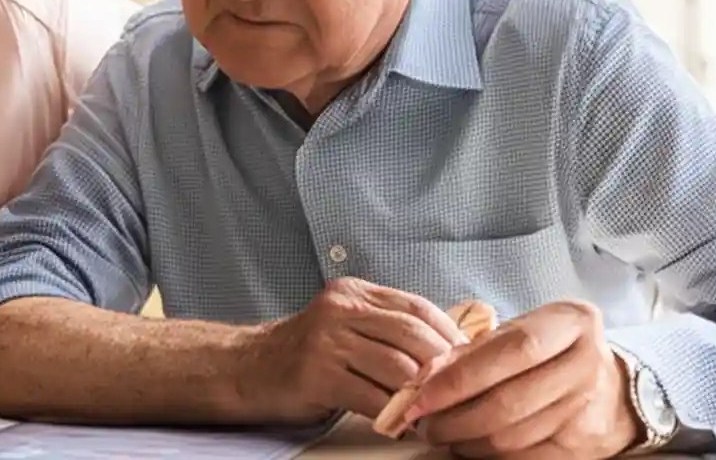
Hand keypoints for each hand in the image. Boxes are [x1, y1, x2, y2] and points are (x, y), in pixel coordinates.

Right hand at [248, 278, 467, 421]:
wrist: (248, 368)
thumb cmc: (305, 352)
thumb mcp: (345, 325)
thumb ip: (385, 329)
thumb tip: (446, 349)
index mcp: (353, 293)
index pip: (417, 308)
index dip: (449, 335)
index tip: (467, 360)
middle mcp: (340, 310)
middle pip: (412, 335)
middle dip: (442, 367)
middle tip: (456, 391)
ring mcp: (326, 341)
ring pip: (397, 368)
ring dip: (420, 396)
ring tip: (431, 411)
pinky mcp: (316, 374)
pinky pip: (371, 398)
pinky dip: (393, 415)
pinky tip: (400, 423)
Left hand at [409, 300, 641, 458]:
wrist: (612, 387)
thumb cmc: (551, 351)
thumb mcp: (521, 331)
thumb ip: (475, 349)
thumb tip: (426, 376)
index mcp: (571, 323)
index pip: (510, 351)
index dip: (459, 376)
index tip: (421, 393)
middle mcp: (585, 365)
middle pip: (507, 401)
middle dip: (453, 417)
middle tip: (422, 422)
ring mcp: (587, 410)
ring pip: (511, 437)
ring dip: (465, 440)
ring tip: (441, 433)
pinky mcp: (582, 447)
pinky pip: (524, 459)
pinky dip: (489, 457)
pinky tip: (469, 447)